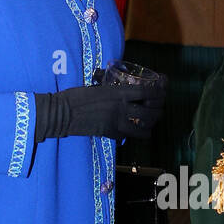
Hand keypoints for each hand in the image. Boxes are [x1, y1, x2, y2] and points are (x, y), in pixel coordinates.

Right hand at [35, 79, 166, 141]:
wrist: (62, 113)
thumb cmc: (76, 96)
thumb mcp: (97, 87)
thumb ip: (112, 90)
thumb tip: (120, 89)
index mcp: (118, 92)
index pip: (147, 93)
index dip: (158, 94)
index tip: (162, 93)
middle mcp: (121, 108)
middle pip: (149, 113)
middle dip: (157, 113)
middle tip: (158, 112)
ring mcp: (116, 122)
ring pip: (141, 129)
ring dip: (148, 128)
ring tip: (149, 127)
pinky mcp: (109, 133)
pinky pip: (126, 136)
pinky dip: (130, 135)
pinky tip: (130, 133)